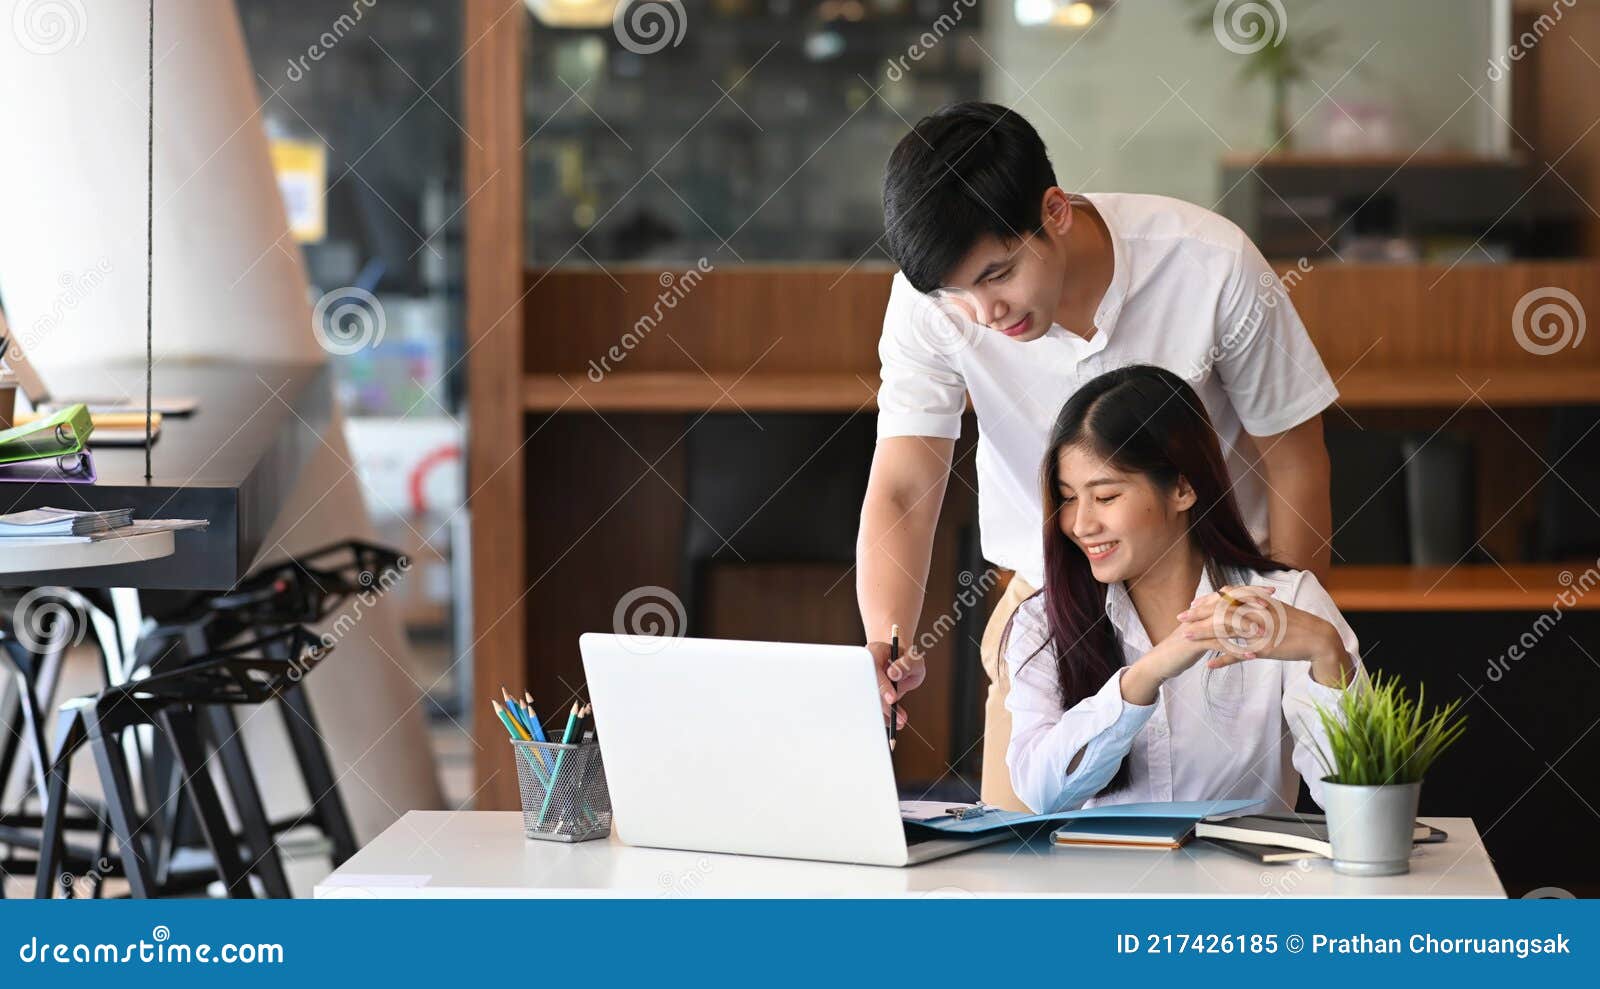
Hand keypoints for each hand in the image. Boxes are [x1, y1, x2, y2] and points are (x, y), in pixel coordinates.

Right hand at [866, 640, 921, 728]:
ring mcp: (867, 683)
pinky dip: (886, 718)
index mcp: (873, 653)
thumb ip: (906, 663)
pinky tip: (896, 722)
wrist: (902, 664)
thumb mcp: (913, 659)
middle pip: (869, 688)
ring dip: (885, 714)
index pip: (873, 669)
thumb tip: (893, 673)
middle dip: (883, 705)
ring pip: (871, 701)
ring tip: (900, 721)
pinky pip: (875, 708)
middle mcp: (865, 669)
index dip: (881, 685)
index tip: (892, 698)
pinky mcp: (871, 696)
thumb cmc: (908, 660)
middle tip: (898, 717)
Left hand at [1174, 584, 1348, 683]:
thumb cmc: (1294, 623)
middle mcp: (1257, 614)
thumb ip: (1253, 603)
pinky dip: (1223, 659)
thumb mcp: (1273, 608)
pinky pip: (1240, 654)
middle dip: (1199, 615)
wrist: (1318, 638)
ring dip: (1204, 635)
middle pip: (1222, 612)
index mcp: (1258, 602)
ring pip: (1227, 631)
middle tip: (1180, 618)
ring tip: (1186, 638)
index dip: (1207, 602)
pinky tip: (1209, 664)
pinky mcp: (1264, 648)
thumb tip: (1234, 596)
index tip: (1191, 605)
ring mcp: (1260, 631)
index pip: (1227, 599)